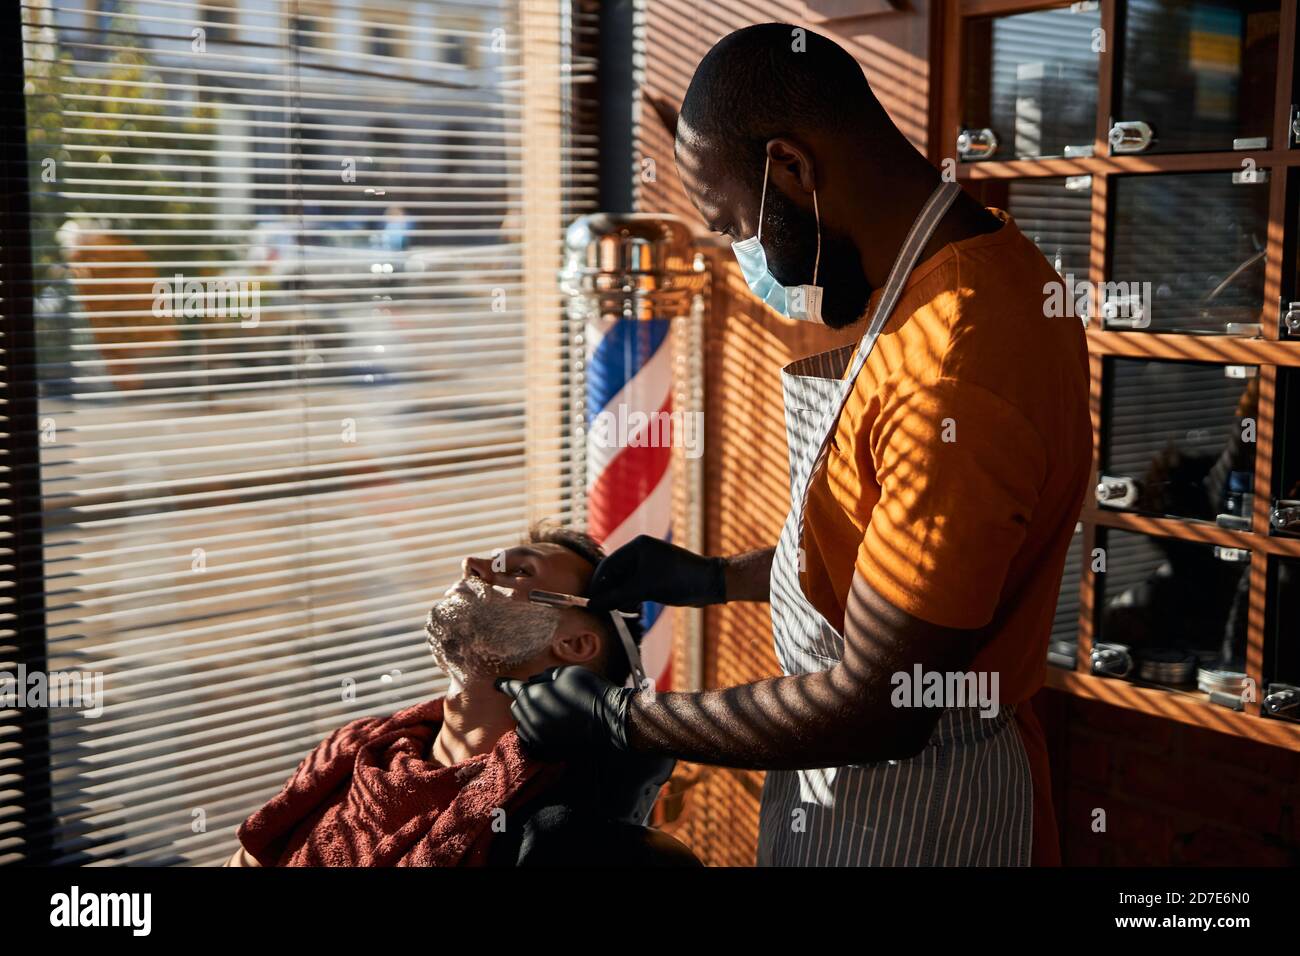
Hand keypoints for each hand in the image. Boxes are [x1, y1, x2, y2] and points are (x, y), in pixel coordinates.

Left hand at [496, 666, 634, 760]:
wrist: (606, 718)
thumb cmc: (587, 690)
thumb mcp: (564, 673)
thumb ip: (543, 676)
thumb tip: (532, 682)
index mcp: (530, 695)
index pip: (510, 688)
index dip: (503, 684)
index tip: (495, 683)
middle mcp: (529, 717)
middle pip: (516, 708)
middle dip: (521, 700)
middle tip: (535, 696)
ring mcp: (537, 735)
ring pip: (521, 726)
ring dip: (527, 718)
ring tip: (541, 714)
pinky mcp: (547, 748)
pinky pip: (532, 741)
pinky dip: (534, 734)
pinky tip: (544, 730)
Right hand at [586, 535, 725, 611]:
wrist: (710, 583)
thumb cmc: (678, 580)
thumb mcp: (644, 589)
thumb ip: (616, 596)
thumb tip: (592, 604)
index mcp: (638, 546)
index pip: (608, 564)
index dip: (597, 583)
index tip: (589, 600)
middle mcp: (642, 551)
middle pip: (616, 573)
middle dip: (610, 591)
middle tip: (603, 609)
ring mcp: (650, 563)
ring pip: (626, 582)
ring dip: (621, 596)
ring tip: (619, 610)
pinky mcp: (657, 575)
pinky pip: (637, 586)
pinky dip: (632, 597)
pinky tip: (632, 608)